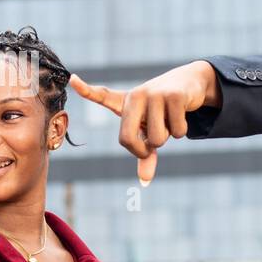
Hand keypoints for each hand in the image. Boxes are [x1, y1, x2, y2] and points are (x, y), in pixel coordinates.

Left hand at [70, 62, 219, 185]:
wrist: (189, 83)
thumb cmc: (162, 112)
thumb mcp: (149, 131)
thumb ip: (144, 154)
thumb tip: (145, 181)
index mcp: (125, 103)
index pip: (101, 96)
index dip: (86, 90)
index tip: (72, 79)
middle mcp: (136, 96)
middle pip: (128, 139)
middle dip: (143, 150)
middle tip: (152, 140)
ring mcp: (154, 94)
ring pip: (158, 139)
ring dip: (167, 136)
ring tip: (168, 118)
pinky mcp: (174, 96)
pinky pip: (177, 131)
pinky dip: (181, 130)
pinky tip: (180, 113)